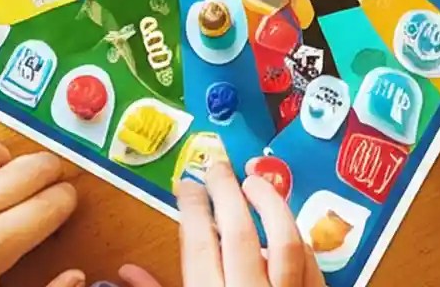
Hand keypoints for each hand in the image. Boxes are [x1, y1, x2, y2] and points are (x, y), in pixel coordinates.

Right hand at [115, 161, 324, 286]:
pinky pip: (313, 269)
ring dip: (271, 205)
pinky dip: (299, 243)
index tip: (187, 186)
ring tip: (254, 182)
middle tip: (216, 166)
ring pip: (286, 243)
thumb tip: (126, 274)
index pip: (199, 245)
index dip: (192, 208)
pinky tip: (286, 226)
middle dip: (226, 192)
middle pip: (239, 234)